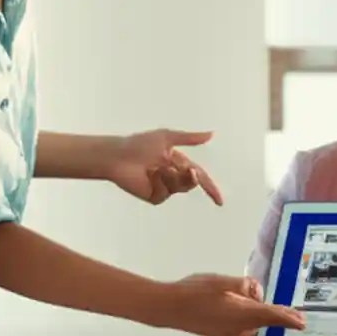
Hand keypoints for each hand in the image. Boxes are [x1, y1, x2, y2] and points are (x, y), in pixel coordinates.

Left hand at [107, 129, 222, 205]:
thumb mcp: (167, 137)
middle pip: (192, 183)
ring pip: (181, 187)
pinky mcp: (154, 196)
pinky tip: (148, 174)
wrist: (118, 157)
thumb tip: (211, 134)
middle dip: (191, 177)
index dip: (210, 188)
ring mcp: (164, 187)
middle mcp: (172, 175)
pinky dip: (160, 181)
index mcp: (178, 162)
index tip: (219, 201)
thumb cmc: (138, 143)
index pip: (199, 176)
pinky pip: (166, 193)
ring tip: (156, 167)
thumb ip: (190, 138)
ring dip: (172, 176)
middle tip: (187, 170)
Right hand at [165, 274, 304, 335]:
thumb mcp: (221, 281)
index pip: (271, 315)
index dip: (288, 318)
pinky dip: (249, 317)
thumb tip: (256, 289)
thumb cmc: (193, 292)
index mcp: (241, 312)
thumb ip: (242, 284)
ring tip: (271, 308)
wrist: (168, 308)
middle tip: (296, 316)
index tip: (302, 322)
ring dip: (263, 315)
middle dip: (278, 316)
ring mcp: (227, 330)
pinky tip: (244, 307)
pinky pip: (240, 324)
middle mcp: (237, 326)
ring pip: (251, 322)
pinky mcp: (218, 330)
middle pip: (263, 319)